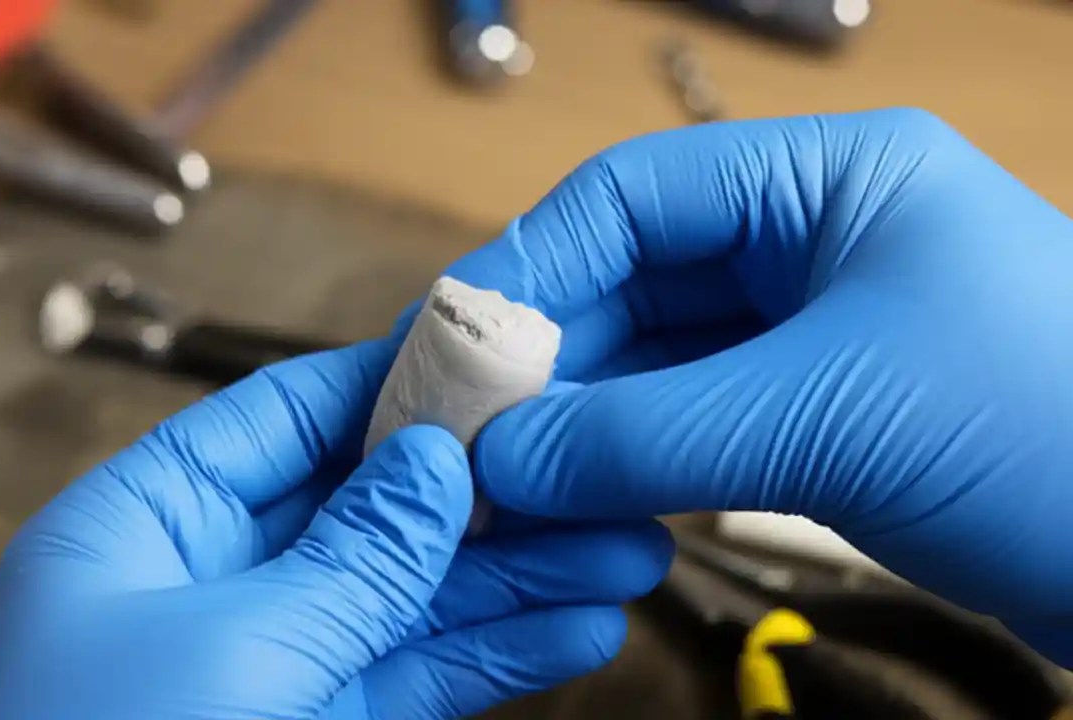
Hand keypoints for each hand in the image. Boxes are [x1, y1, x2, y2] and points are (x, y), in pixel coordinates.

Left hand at [0, 339, 672, 719]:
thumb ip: (347, 559)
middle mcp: (206, 583)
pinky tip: (574, 631)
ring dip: (515, 579)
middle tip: (588, 472)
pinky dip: (494, 658)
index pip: (279, 418)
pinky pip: (415, 677)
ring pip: (409, 597)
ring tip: (619, 554)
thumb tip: (431, 462)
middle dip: (483, 494)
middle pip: (366, 506)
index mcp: (141, 528)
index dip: (387, 384)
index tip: (486, 362)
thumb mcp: (230, 656)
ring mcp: (268, 662)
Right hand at [447, 109, 1072, 663]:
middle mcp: (814, 239)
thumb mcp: (826, 417)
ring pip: (656, 359)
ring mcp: (815, 328)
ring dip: (577, 414)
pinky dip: (630, 456)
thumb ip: (642, 434)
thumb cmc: (1050, 438)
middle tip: (458, 426)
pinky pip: (694, 419)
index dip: (529, 266)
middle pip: (633, 280)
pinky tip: (572, 491)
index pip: (634, 197)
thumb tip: (497, 455)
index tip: (450, 341)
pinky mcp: (821, 411)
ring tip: (499, 471)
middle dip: (544, 356)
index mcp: (831, 179)